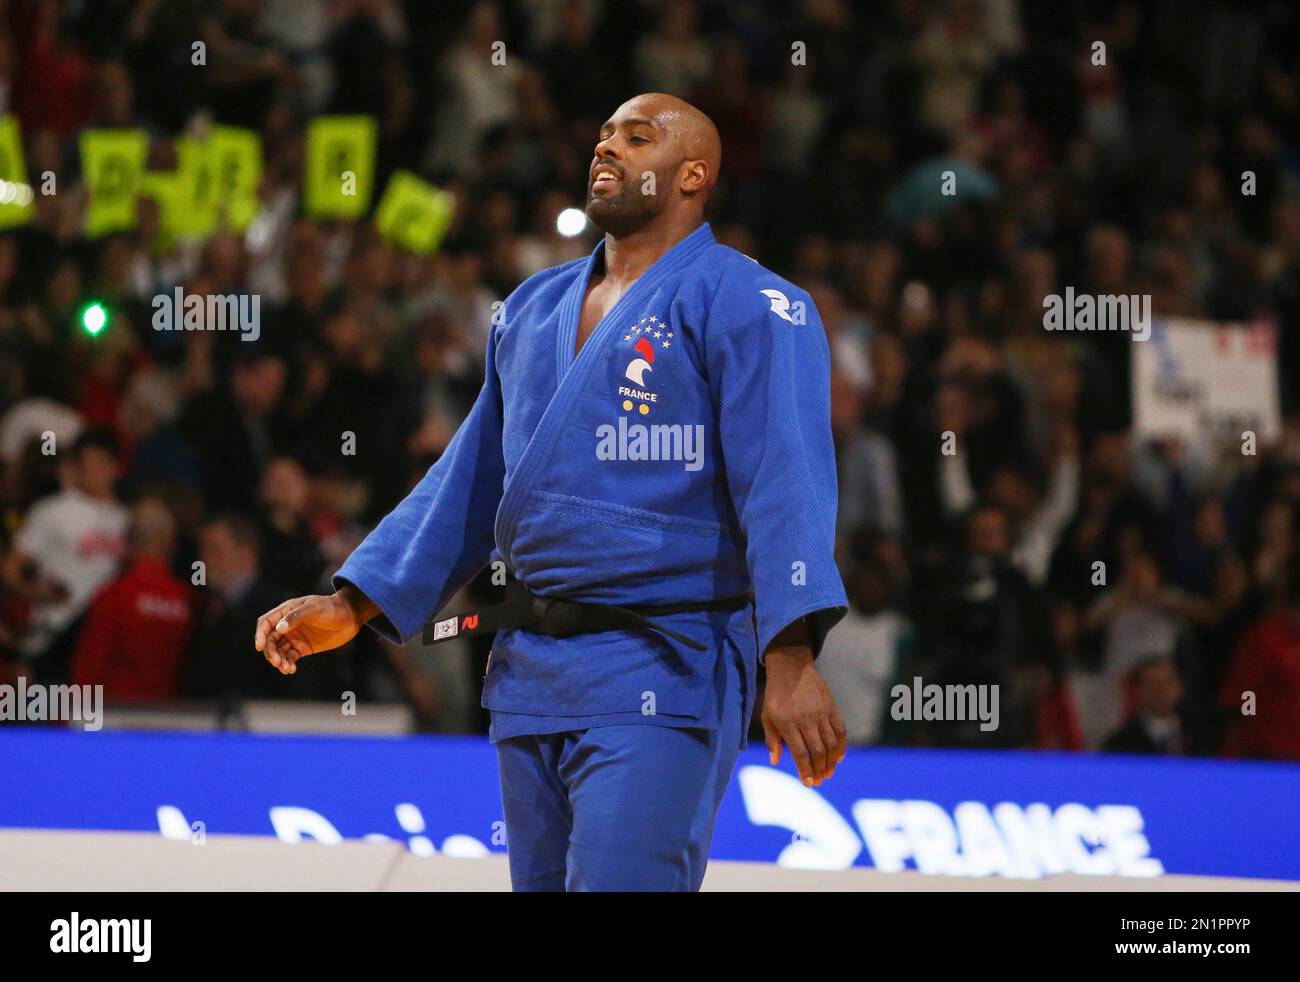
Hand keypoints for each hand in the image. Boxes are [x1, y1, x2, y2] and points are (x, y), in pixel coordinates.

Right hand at [254, 586, 375, 674]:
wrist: (350, 616)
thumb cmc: (331, 608)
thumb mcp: (314, 609)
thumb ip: (296, 617)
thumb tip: (278, 628)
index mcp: (286, 611)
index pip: (266, 623)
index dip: (260, 635)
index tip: (259, 647)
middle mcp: (287, 625)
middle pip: (270, 640)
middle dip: (270, 652)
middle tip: (277, 662)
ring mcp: (294, 637)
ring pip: (278, 651)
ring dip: (278, 660)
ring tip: (286, 668)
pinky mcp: (302, 648)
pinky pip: (289, 658)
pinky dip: (287, 664)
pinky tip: (291, 669)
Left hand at [761, 624, 846, 786]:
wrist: (791, 667)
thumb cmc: (776, 695)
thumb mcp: (767, 716)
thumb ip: (772, 740)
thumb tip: (775, 762)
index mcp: (787, 722)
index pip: (800, 753)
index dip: (806, 770)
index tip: (809, 783)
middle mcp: (806, 719)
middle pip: (818, 751)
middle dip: (820, 770)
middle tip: (820, 780)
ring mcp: (821, 712)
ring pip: (831, 743)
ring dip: (831, 762)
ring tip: (829, 772)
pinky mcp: (831, 707)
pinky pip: (840, 731)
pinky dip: (841, 746)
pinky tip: (838, 757)